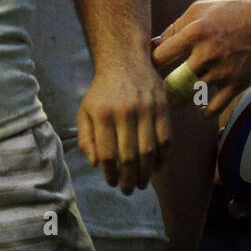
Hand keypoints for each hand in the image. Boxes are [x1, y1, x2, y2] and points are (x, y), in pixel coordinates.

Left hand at [77, 53, 170, 194]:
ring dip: (146, 173)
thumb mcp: (85, 111)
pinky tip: (157, 167)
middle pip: (130, 156)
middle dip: (129, 179)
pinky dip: (162, 157)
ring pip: (149, 150)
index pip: (108, 154)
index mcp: (103, 115)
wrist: (124, 60)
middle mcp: (125, 112)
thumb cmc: (102, 91)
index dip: (111, 173)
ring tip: (142, 184)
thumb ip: (87, 139)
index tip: (112, 183)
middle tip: (129, 190)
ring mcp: (146, 109)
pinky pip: (166, 138)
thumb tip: (96, 164)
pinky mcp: (162, 107)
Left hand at [152, 0, 250, 116]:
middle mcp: (207, 54)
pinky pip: (213, 109)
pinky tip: (201, 107)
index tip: (148, 70)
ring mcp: (223, 72)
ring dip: (185, 98)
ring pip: (192, 95)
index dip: (150, 65)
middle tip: (159, 92)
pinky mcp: (237, 85)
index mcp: (194, 33)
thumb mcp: (199, 10)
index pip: (159, 57)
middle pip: (173, 82)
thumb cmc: (229, 12)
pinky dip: (205, 111)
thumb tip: (151, 47)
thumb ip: (174, 29)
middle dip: (164, 88)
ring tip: (179, 98)